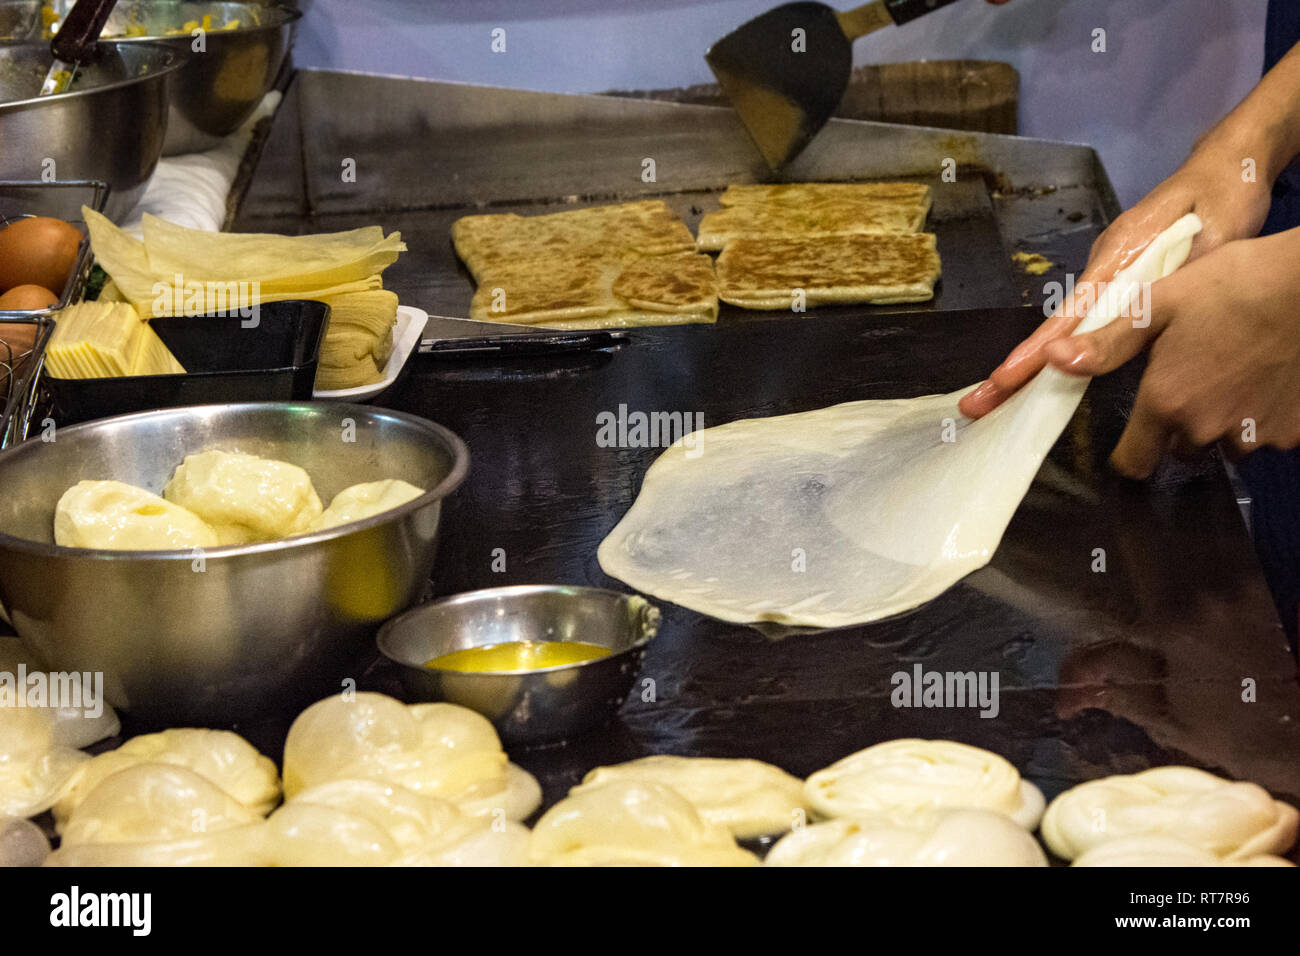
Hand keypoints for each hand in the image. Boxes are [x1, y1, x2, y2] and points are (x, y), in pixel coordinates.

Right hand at [959, 141, 1275, 421]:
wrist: (1227, 162)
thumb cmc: (1223, 193)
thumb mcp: (1220, 236)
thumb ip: (1186, 278)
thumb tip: (1156, 317)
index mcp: (1121, 253)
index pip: (1074, 311)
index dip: (1042, 349)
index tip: (1007, 376)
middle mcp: (1105, 262)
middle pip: (1058, 324)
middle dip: (1018, 366)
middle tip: (977, 402)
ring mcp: (1110, 268)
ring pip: (1073, 323)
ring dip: (1041, 361)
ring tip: (1004, 395)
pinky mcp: (1120, 273)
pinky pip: (1092, 315)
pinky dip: (1071, 345)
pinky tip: (1056, 371)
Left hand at [1040, 228, 1299, 477]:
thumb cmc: (1234, 284)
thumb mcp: (1159, 304)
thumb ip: (1106, 343)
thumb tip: (1051, 359)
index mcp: (1167, 402)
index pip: (1134, 462)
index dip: (1129, 454)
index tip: (1132, 439)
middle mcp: (1208, 428)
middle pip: (1180, 450)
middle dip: (1179, 427)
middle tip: (1191, 381)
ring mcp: (1256, 433)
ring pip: (1226, 445)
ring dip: (1223, 423)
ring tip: (1232, 376)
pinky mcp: (1295, 431)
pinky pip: (1268, 436)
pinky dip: (1264, 417)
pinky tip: (1266, 378)